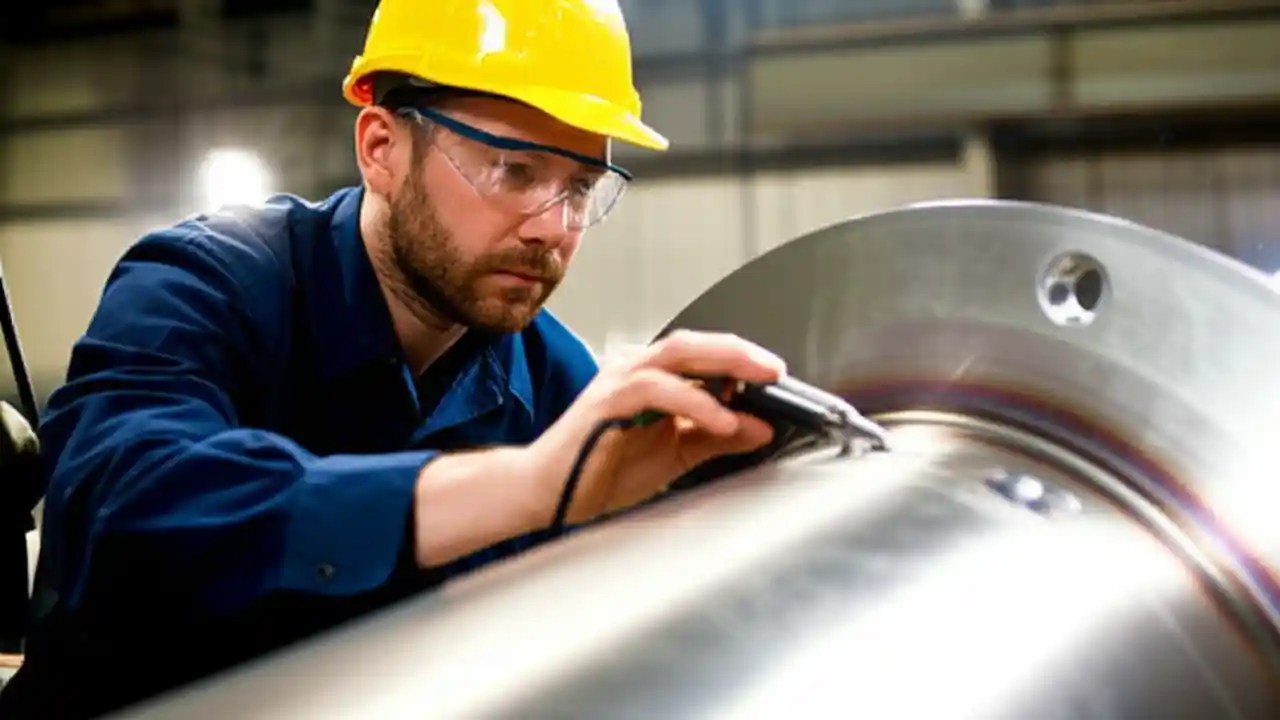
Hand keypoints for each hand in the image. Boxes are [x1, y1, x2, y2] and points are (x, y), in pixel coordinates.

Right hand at [525, 329, 786, 525]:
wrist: (547, 492)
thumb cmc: (600, 468)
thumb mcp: (675, 453)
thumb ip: (715, 438)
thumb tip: (761, 427)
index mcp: (651, 376)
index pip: (703, 355)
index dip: (742, 361)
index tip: (778, 378)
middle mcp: (635, 368)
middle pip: (695, 343)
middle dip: (741, 352)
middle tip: (776, 370)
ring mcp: (619, 379)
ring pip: (678, 353)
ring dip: (723, 366)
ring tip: (759, 386)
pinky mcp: (608, 400)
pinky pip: (657, 389)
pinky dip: (694, 401)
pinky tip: (721, 419)